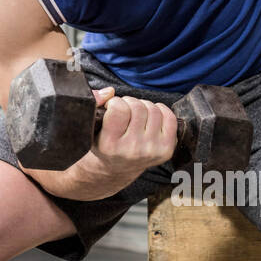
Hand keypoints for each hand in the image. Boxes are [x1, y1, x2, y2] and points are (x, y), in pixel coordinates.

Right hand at [58, 86, 178, 199]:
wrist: (119, 168)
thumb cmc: (105, 144)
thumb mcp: (91, 127)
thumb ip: (94, 104)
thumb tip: (110, 92)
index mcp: (110, 145)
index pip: (119, 108)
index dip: (115, 102)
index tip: (113, 108)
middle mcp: (132, 149)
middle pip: (137, 106)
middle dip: (130, 103)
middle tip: (125, 112)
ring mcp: (151, 150)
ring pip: (153, 109)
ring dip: (144, 106)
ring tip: (136, 115)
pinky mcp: (166, 149)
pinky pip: (170, 117)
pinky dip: (160, 111)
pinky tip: (150, 117)